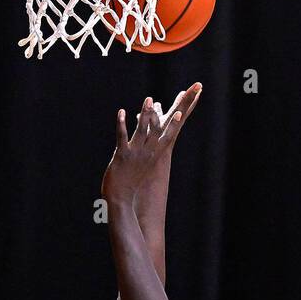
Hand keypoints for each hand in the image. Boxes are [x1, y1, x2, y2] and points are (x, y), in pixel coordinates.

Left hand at [102, 88, 200, 203]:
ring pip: (142, 131)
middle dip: (167, 119)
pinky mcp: (121, 155)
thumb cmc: (130, 183)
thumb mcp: (140, 167)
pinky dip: (121, 124)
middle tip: (177, 106)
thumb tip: (148, 146)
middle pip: (158, 132)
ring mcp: (135, 154)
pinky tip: (121, 112)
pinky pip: (122, 137)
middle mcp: (147, 154)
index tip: (181, 113)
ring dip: (145, 114)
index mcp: (153, 156)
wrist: (119, 199)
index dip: (173, 125)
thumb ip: (145, 153)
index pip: (166, 138)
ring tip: (149, 99)